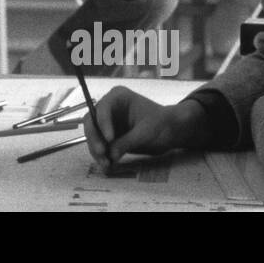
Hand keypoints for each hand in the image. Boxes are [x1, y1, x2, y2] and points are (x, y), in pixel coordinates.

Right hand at [82, 86, 205, 172]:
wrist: (171, 131)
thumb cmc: (161, 124)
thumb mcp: (145, 132)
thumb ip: (127, 142)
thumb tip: (110, 155)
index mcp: (117, 97)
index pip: (102, 108)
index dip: (102, 123)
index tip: (109, 139)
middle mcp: (108, 108)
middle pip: (92, 122)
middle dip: (95, 138)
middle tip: (102, 153)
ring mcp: (107, 122)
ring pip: (93, 135)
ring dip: (97, 150)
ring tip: (106, 164)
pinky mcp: (109, 136)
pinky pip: (100, 145)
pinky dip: (102, 155)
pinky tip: (108, 165)